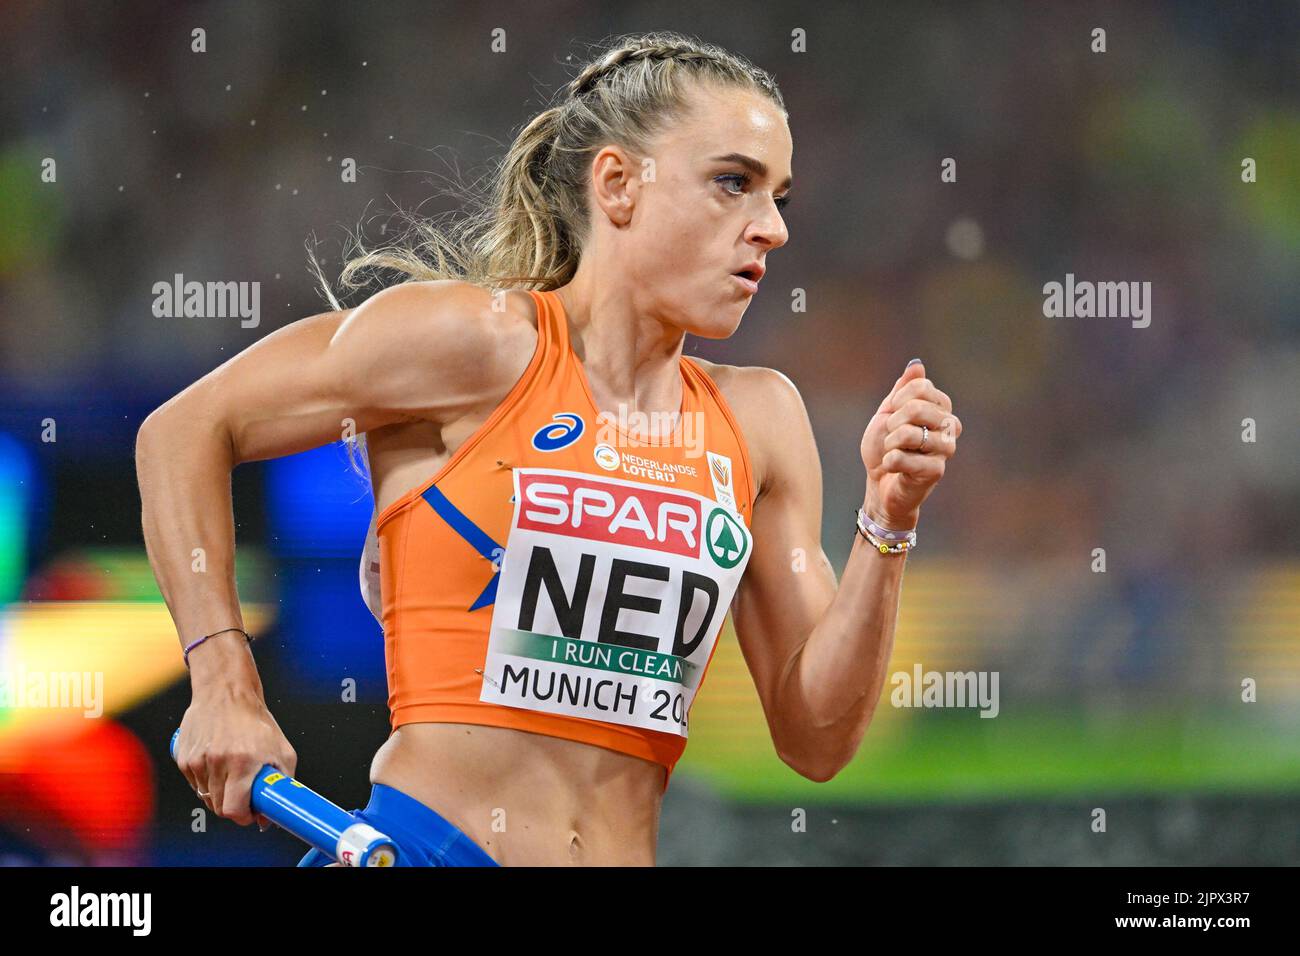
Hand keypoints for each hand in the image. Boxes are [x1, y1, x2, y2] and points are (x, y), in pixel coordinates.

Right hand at [175, 678, 296, 828]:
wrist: (226, 692)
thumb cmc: (256, 721)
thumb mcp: (282, 750)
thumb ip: (282, 782)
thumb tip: (270, 815)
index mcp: (242, 762)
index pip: (234, 810)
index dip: (243, 816)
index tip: (251, 812)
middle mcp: (217, 762)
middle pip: (219, 807)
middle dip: (233, 806)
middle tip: (244, 793)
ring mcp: (197, 760)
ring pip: (206, 796)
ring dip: (220, 792)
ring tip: (232, 771)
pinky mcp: (182, 757)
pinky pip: (195, 783)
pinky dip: (207, 780)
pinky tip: (218, 763)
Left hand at [860, 359, 961, 527]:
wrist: (879, 484)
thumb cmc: (885, 447)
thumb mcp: (889, 412)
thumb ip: (903, 389)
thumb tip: (916, 365)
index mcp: (940, 408)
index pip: (922, 387)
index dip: (899, 398)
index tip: (892, 412)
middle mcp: (949, 426)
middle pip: (917, 408)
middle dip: (893, 422)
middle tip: (891, 435)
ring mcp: (945, 449)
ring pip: (909, 433)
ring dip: (890, 443)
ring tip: (892, 451)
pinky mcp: (936, 471)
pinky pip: (902, 457)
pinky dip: (889, 461)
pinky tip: (893, 467)